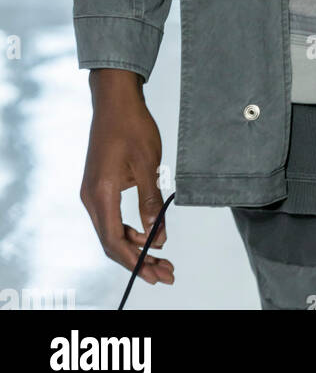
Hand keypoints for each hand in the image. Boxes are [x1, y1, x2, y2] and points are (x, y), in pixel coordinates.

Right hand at [80, 69, 174, 287]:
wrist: (115, 99)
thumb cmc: (132, 125)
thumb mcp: (148, 163)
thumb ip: (151, 201)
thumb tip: (157, 236)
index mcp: (101, 194)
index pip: (114, 241)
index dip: (135, 261)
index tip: (157, 273)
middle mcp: (91, 197)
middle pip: (111, 241)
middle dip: (138, 260)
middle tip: (166, 272)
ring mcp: (93, 192)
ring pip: (111, 230)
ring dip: (135, 246)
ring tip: (161, 257)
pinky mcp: (99, 185)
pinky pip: (111, 217)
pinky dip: (129, 229)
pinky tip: (148, 232)